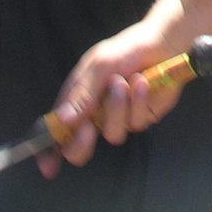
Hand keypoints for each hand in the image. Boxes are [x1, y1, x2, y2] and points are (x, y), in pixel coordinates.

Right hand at [43, 0, 211, 175]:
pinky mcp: (139, 118)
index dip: (49, 151)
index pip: (55, 130)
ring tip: (123, 82)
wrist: (162, 44)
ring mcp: (117, 118)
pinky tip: (142, 83)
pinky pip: (135, 123)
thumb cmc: (126, 50)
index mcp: (75, 100)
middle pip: (78, 148)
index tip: (48, 167)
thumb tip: (63, 121)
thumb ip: (82, 94)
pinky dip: (137, 102)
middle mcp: (93, 114)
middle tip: (88, 129)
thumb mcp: (99, 65)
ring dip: (117, 108)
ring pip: (111, 134)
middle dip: (81, 144)